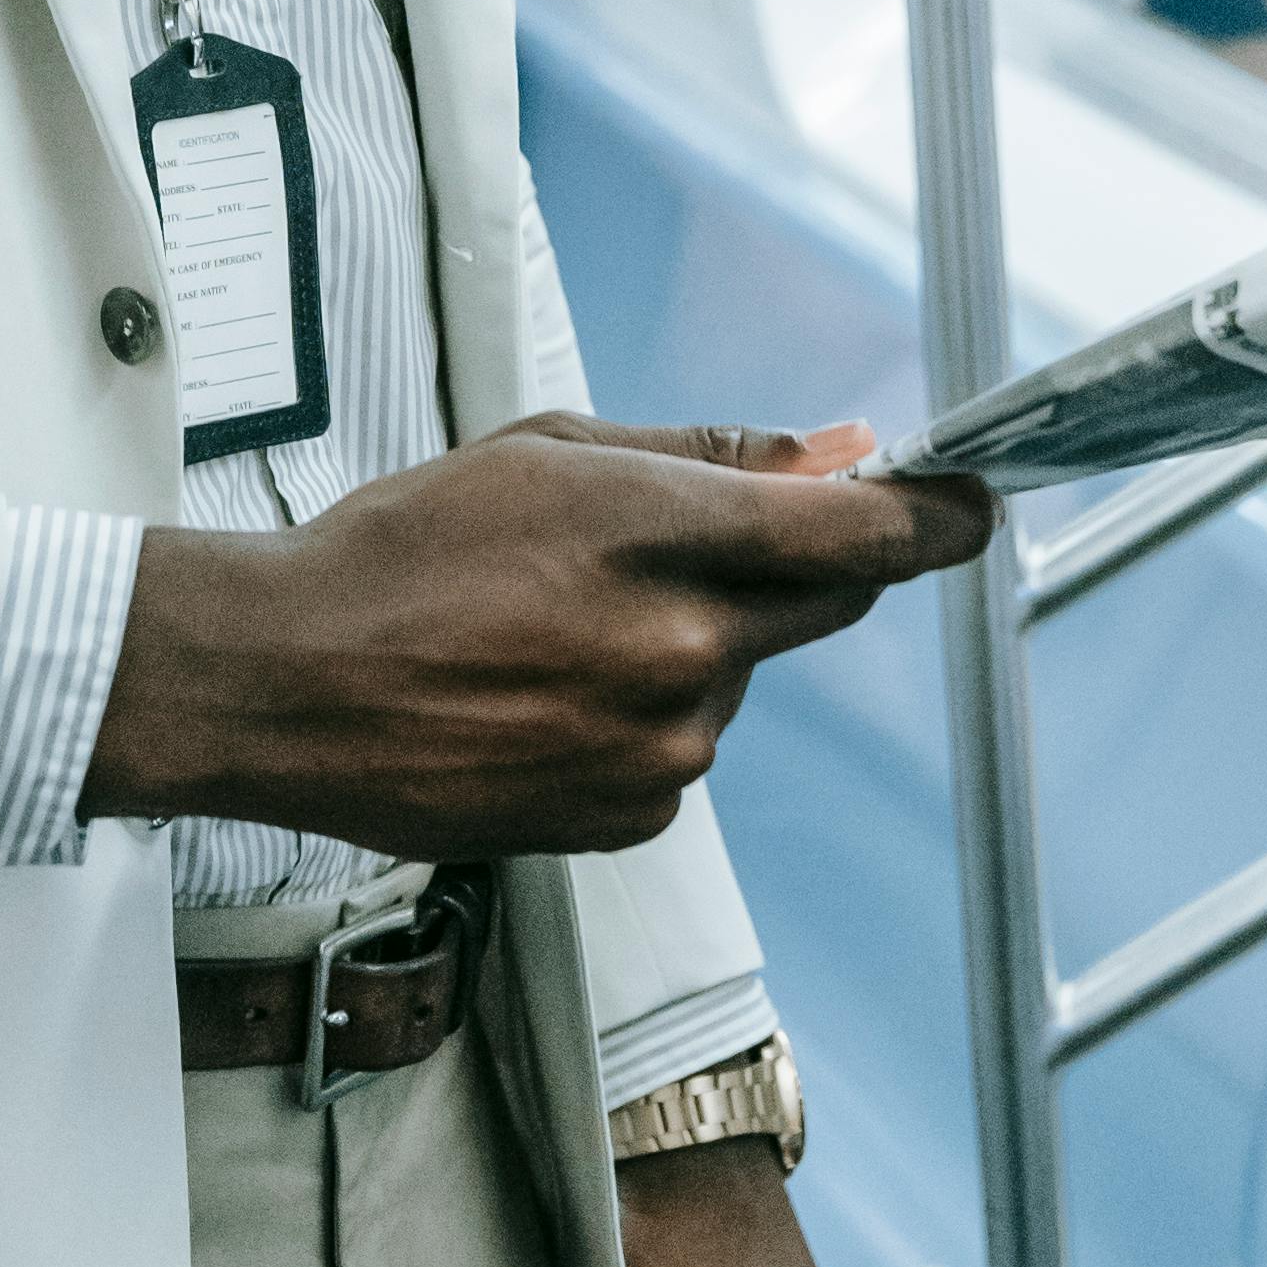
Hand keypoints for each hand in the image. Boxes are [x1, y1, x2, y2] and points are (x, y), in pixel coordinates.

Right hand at [80, 419, 991, 865]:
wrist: (291, 686)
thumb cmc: (402, 551)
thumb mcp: (549, 455)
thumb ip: (709, 455)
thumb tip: (835, 451)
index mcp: (663, 537)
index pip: (860, 532)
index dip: (938, 517)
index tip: (975, 503)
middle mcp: (684, 650)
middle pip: (822, 599)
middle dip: (797, 561)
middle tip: (693, 542)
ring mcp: (664, 746)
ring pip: (736, 673)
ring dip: (689, 641)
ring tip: (551, 626)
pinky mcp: (633, 816)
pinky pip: (681, 749)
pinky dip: (639, 714)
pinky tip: (541, 693)